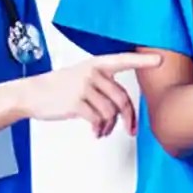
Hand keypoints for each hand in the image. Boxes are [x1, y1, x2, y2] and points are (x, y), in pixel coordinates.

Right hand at [18, 52, 162, 136]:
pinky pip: (98, 120)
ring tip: (101, 130)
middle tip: (131, 129)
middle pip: (122, 98)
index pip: (124, 60)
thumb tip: (124, 108)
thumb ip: (103, 85)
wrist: (32, 94)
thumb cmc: (59, 87)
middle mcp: (92, 73)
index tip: (159, 60)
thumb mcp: (82, 76)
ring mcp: (84, 87)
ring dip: (109, 127)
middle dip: (129, 118)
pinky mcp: (76, 102)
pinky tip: (95, 132)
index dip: (143, 61)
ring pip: (110, 112)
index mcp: (96, 64)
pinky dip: (99, 130)